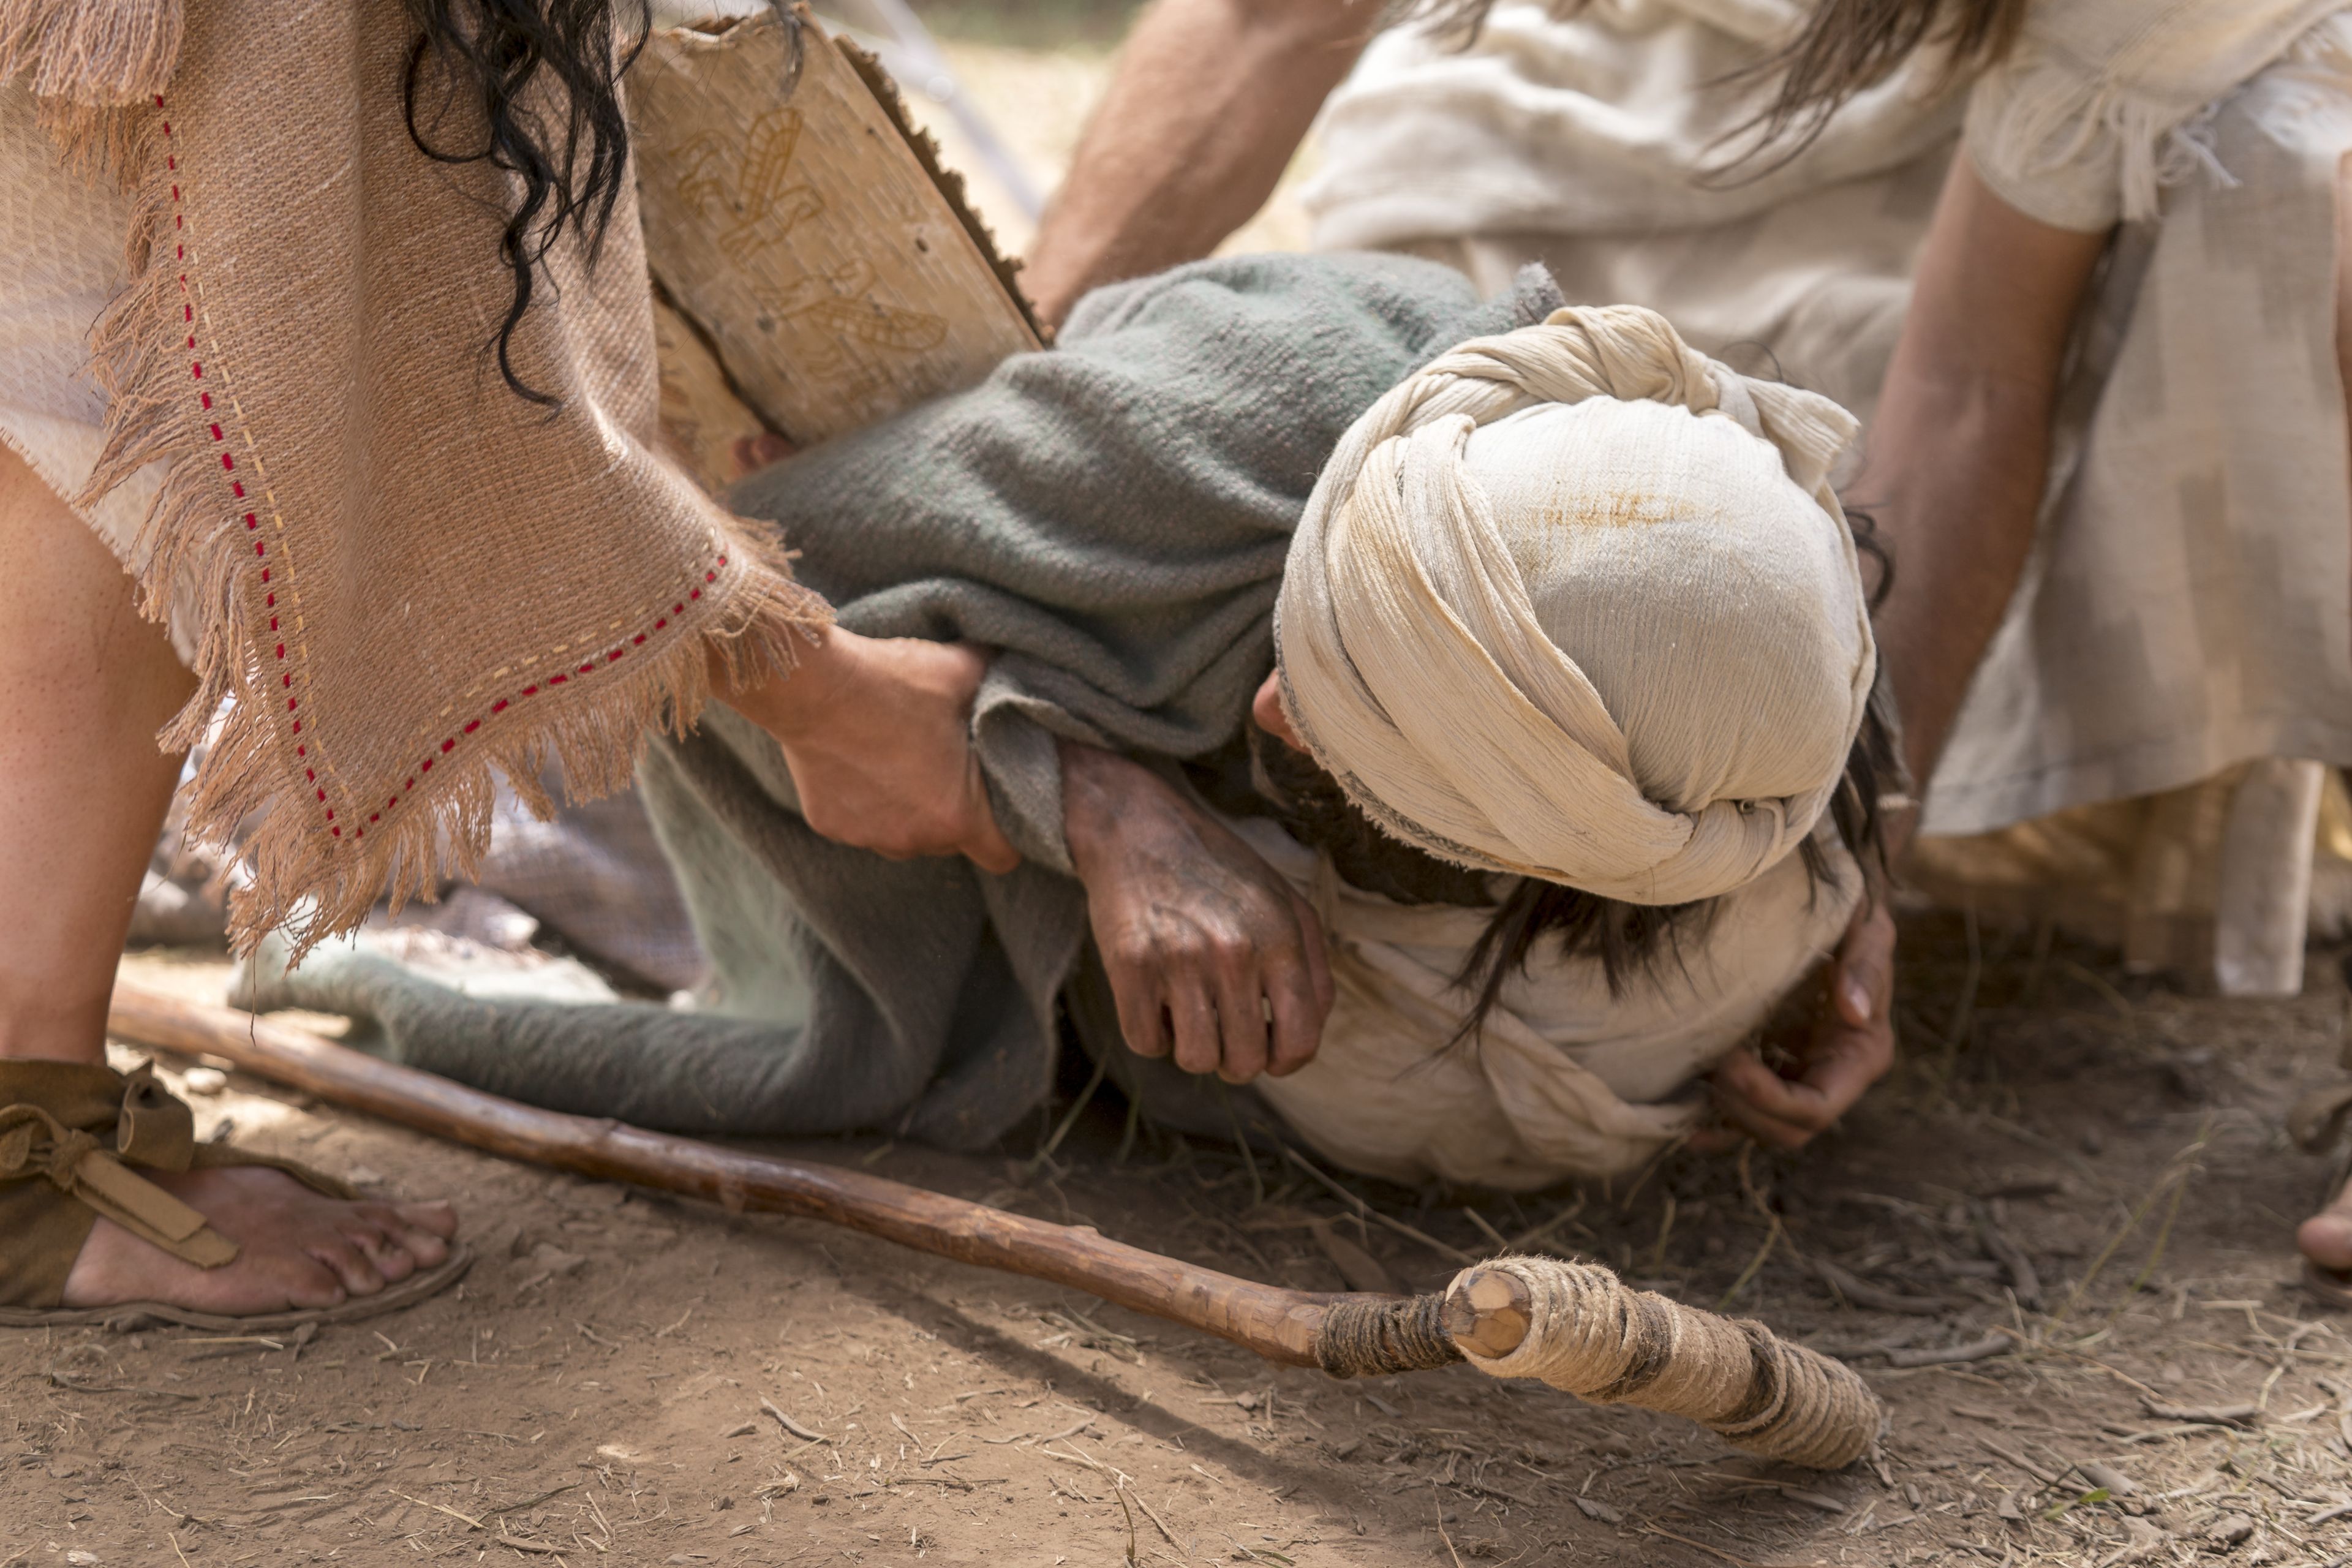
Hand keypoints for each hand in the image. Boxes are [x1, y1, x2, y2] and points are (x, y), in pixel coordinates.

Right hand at [722, 626, 1018, 873]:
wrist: (814, 684)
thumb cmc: (894, 681)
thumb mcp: (962, 672)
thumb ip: (1001, 684)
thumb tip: (1024, 673)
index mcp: (958, 815)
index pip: (1002, 856)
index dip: (1009, 836)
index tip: (1000, 809)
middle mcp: (915, 840)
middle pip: (951, 843)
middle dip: (954, 812)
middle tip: (946, 766)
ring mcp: (869, 837)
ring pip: (905, 835)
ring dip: (909, 810)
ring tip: (899, 760)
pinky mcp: (831, 826)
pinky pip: (862, 822)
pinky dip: (866, 802)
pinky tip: (860, 760)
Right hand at [1060, 740, 1333, 1082]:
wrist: (1138, 827)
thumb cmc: (1218, 871)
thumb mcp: (1285, 904)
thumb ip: (1311, 970)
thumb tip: (1306, 1037)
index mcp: (1281, 939)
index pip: (1300, 1041)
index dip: (1286, 1062)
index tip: (1270, 1054)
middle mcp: (1234, 952)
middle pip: (1245, 1061)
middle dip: (1235, 1060)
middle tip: (1222, 1031)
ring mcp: (1180, 960)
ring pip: (1196, 1060)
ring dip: (1193, 1048)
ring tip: (1189, 1013)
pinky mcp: (1130, 965)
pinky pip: (1146, 1043)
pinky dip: (1152, 1035)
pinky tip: (1156, 1003)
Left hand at [1703, 897, 1895, 1149]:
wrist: (1830, 909)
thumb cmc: (1852, 915)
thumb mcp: (1867, 929)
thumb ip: (1865, 967)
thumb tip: (1855, 1013)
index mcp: (1860, 1056)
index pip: (1815, 1109)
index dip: (1769, 1099)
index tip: (1729, 1060)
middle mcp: (1830, 1077)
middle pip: (1786, 1131)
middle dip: (1742, 1108)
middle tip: (1706, 1065)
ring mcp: (1799, 1077)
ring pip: (1760, 1128)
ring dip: (1723, 1113)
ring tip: (1688, 1076)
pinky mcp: (1771, 1068)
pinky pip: (1742, 1111)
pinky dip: (1712, 1119)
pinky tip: (1678, 1114)